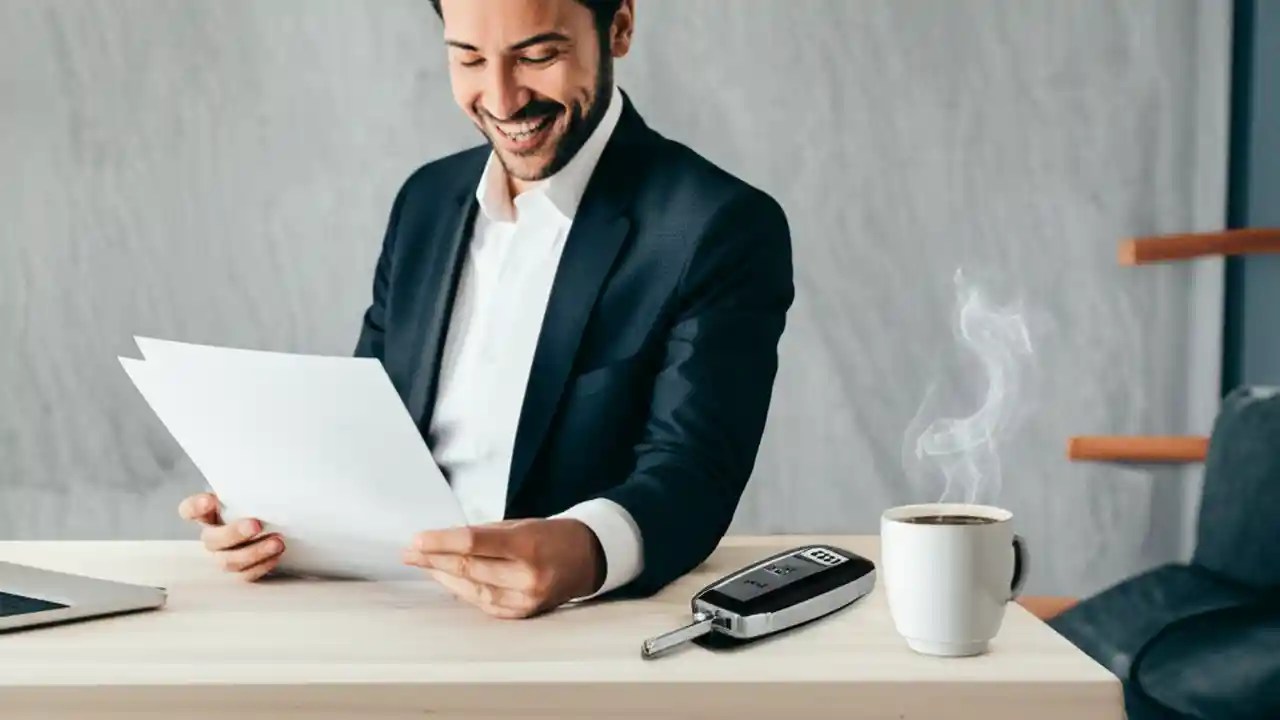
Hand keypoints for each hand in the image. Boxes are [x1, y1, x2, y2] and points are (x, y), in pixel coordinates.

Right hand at [177, 492, 284, 581]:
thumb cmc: (260, 504)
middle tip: (256, 525)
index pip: (190, 510)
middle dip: (234, 533)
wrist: (277, 524)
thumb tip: (269, 475)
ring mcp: (225, 556)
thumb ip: (250, 488)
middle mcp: (213, 536)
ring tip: (277, 542)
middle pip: (212, 540)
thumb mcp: (253, 492)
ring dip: (254, 552)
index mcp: (209, 513)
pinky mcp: (242, 571)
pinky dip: (262, 566)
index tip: (210, 500)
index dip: (196, 507)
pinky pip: (246, 575)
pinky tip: (277, 555)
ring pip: (229, 561)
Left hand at [402, 518, 604, 617]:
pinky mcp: (523, 613)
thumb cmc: (551, 535)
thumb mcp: (521, 524)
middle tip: (410, 552)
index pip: (473, 543)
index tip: (415, 540)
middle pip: (468, 568)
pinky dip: (463, 591)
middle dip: (433, 559)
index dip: (440, 542)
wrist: (588, 559)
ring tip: (423, 565)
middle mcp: (527, 575)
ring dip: (443, 576)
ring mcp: (525, 599)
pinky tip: (448, 581)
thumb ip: (484, 534)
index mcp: (528, 544)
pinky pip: (484, 603)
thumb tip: (441, 542)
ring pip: (472, 590)